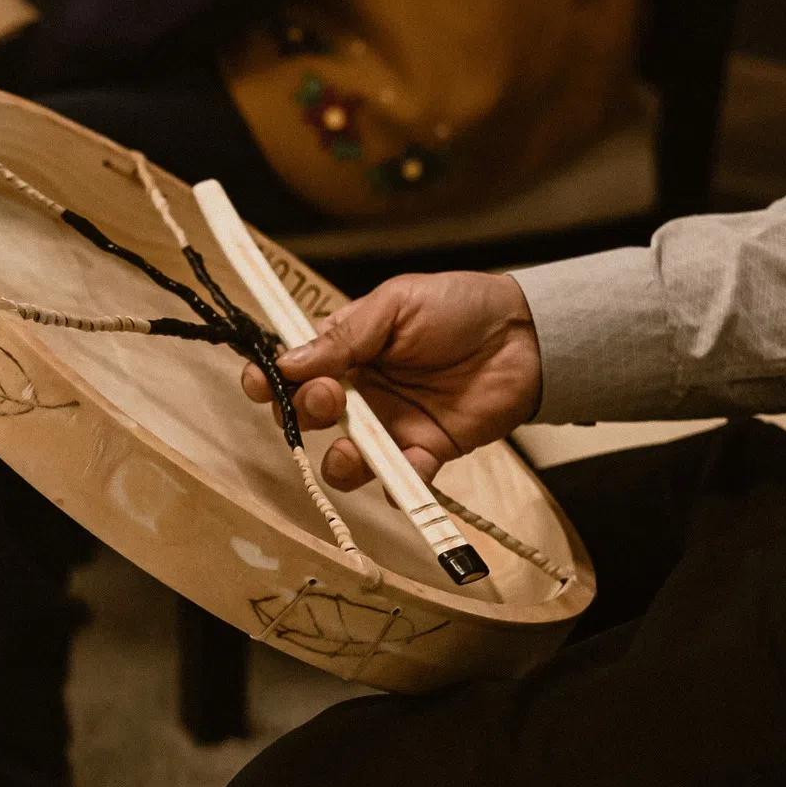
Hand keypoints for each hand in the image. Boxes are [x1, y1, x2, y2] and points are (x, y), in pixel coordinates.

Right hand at [241, 272, 542, 489]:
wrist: (525, 334)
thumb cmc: (458, 307)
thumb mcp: (396, 304)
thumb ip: (345, 334)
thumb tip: (288, 361)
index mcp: (345, 351)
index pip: (292, 371)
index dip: (269, 380)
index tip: (261, 383)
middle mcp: (360, 393)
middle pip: (309, 418)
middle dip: (306, 413)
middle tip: (330, 397)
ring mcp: (390, 426)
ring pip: (346, 460)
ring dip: (340, 461)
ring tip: (353, 449)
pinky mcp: (427, 451)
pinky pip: (403, 480)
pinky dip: (400, 482)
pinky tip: (410, 464)